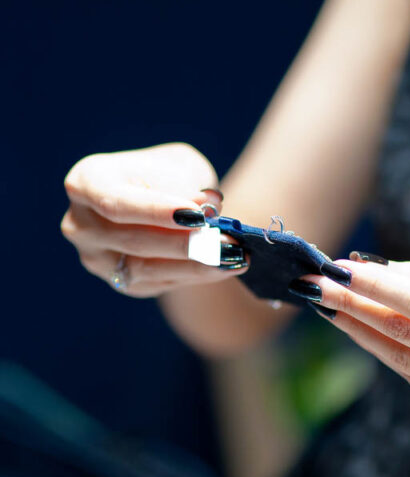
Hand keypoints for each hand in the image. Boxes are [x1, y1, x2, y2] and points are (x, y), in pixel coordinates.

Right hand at [61, 143, 247, 297]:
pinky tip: (227, 265)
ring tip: (235, 255)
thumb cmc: (171, 175)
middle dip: (186, 242)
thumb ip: (186, 184)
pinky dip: (197, 274)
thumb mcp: (180, 166)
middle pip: (134, 240)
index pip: (116, 202)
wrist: (170, 199)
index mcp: (87, 182)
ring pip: (147, 269)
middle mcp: (81, 223)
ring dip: (196, 264)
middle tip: (227, 240)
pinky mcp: (122, 282)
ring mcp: (98, 258)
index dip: (156, 211)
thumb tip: (201, 205)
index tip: (197, 215)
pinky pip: (160, 283)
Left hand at [298, 257, 409, 441]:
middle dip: (353, 305)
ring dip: (358, 329)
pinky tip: (362, 327)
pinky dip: (384, 350)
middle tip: (315, 283)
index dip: (379, 286)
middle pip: (406, 332)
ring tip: (328, 303)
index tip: (341, 266)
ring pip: (401, 358)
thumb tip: (381, 269)